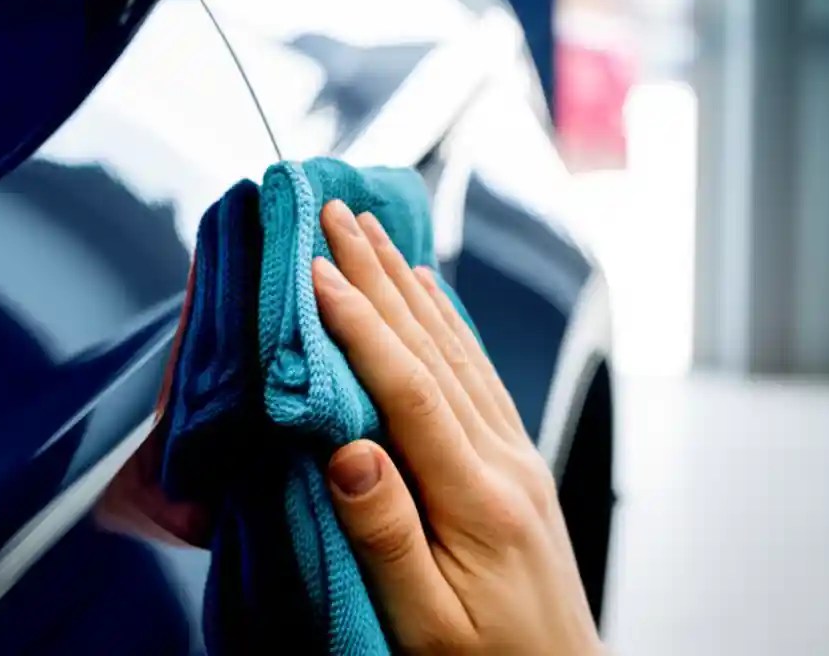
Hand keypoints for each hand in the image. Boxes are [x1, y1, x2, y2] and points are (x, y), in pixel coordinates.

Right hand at [313, 200, 601, 654]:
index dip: (358, 324)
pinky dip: (448, 321)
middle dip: (378, 274)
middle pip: (432, 347)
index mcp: (475, 497)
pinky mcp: (515, 461)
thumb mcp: (423, 622)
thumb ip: (385, 535)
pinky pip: (478, 371)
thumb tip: (349, 450)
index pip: (407, 388)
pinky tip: (430, 293)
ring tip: (373, 232)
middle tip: (334, 213)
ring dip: (410, 283)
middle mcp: (501, 459)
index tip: (314, 270)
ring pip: (456, 348)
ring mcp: (514, 455)